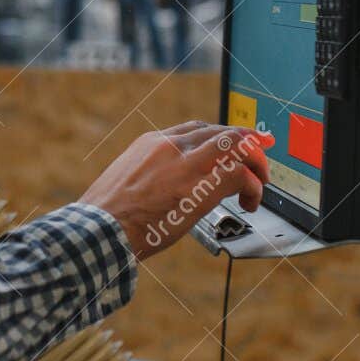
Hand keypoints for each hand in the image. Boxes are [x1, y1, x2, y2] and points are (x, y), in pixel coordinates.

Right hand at [80, 122, 272, 259]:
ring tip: (260, 181)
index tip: (233, 147)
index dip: (220, 138)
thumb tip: (161, 191)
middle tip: (260, 156)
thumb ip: (148, 177)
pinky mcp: (199, 187)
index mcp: (151, 144)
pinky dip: (252, 186)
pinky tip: (250, 200)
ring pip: (236, 144)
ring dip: (255, 161)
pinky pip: (240, 175)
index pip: (196, 130)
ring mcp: (186, 164)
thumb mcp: (124, 182)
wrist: (99, 230)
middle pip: (221, 132)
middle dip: (247, 143)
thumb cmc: (106, 217)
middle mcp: (171, 146)